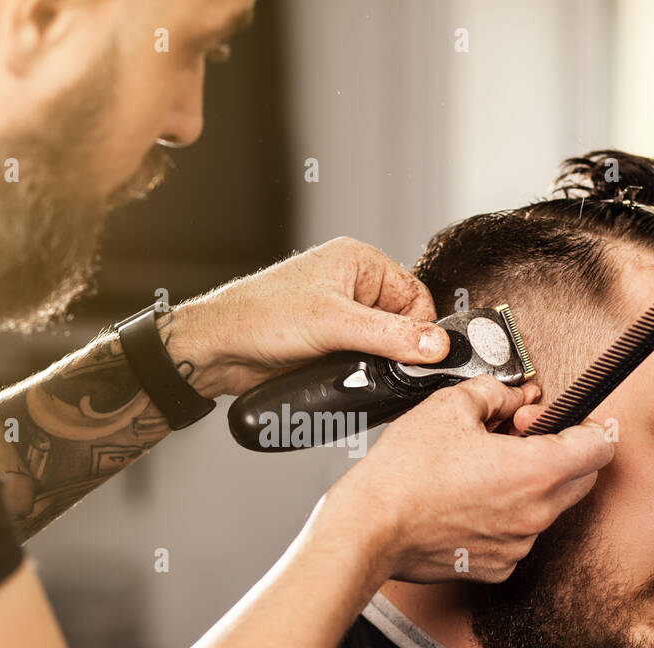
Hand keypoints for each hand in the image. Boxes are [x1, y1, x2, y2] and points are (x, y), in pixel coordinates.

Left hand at [166, 236, 444, 397]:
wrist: (218, 349)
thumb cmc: (260, 318)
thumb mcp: (334, 324)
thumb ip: (389, 336)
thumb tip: (435, 345)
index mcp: (359, 262)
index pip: (416, 296)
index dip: (420, 329)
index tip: (420, 357)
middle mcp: (352, 285)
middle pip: (403, 323)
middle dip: (396, 349)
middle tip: (383, 367)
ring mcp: (341, 315)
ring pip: (383, 345)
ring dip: (376, 364)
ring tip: (357, 372)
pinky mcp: (330, 343)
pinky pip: (362, 360)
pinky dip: (361, 373)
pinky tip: (348, 380)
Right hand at [322, 376, 614, 583]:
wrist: (369, 529)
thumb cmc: (403, 474)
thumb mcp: (448, 407)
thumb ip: (494, 393)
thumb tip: (511, 396)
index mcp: (536, 471)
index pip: (601, 446)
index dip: (586, 425)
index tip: (564, 420)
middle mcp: (536, 515)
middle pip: (581, 479)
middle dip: (560, 452)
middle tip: (516, 437)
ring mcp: (518, 546)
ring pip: (546, 507)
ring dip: (528, 485)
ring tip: (482, 468)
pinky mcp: (496, 567)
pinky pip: (517, 535)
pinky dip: (504, 516)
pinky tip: (468, 499)